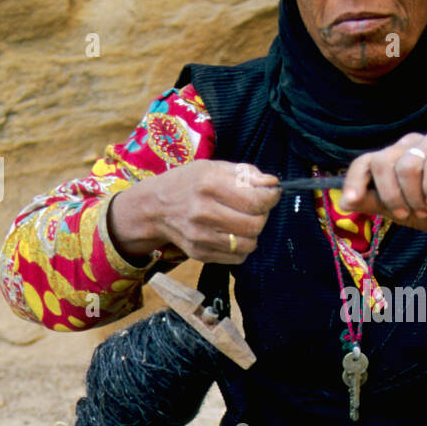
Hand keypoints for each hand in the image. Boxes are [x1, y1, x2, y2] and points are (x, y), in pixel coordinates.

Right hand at [109, 160, 281, 263]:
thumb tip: (272, 184)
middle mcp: (203, 212)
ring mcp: (200, 236)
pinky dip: (241, 247)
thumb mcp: (213, 167)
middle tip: (255, 208)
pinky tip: (230, 233)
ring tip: (242, 221)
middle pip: (255, 225)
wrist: (154, 208)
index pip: (256, 200)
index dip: (271, 198)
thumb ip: (246, 174)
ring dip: (252, 233)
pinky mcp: (200, 253)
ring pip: (249, 244)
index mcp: (209, 184)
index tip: (271, 194)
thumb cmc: (188, 183)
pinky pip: (237, 257)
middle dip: (262, 216)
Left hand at [339, 132, 426, 233]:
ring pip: (408, 165)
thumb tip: (343, 202)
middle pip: (383, 162)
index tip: (350, 201)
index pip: (365, 161)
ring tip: (425, 208)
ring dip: (415, 196)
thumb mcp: (400, 210)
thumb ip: (373, 203)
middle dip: (392, 195)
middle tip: (406, 213)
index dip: (354, 180)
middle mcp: (407, 145)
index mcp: (392, 157)